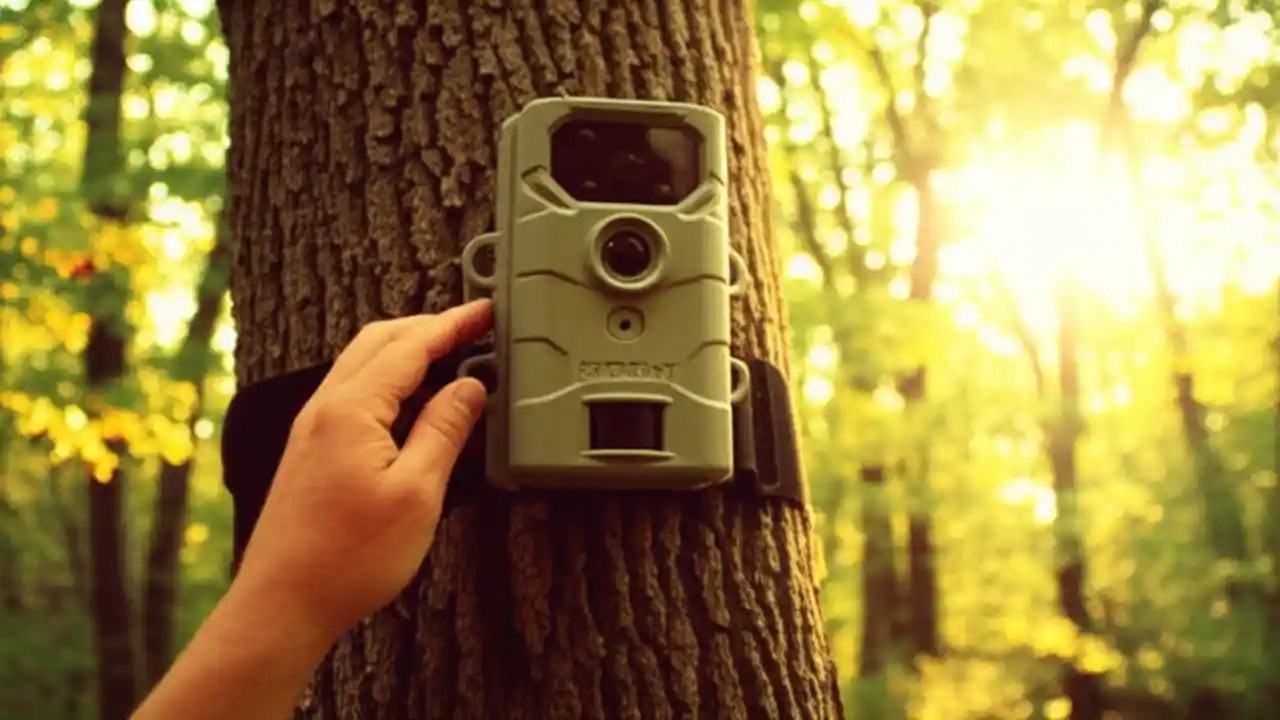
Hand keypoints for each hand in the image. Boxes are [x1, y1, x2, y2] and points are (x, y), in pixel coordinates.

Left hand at [233, 299, 492, 642]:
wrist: (282, 603)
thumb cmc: (349, 557)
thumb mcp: (417, 494)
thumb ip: (444, 431)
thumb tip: (469, 387)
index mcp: (351, 409)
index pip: (410, 346)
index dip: (452, 325)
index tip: (485, 310)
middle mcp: (324, 407)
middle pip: (379, 342)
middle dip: (427, 327)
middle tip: (471, 327)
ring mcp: (312, 428)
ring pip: (361, 364)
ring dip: (406, 351)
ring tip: (448, 356)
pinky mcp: (310, 450)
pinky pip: (352, 391)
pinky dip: (388, 379)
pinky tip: (411, 401)